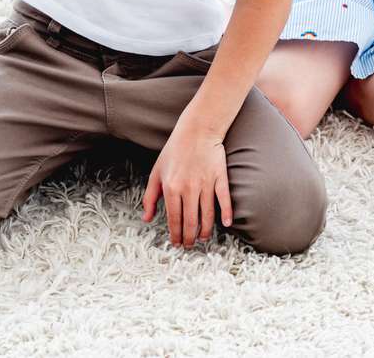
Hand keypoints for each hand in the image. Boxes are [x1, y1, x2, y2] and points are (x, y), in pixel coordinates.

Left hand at [141, 117, 231, 248]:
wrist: (197, 129)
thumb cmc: (175, 150)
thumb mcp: (156, 172)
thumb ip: (150, 197)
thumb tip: (146, 218)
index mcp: (171, 188)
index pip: (174, 220)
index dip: (176, 235)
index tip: (177, 243)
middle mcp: (188, 188)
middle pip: (190, 222)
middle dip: (189, 238)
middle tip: (189, 245)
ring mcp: (205, 183)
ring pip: (207, 215)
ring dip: (204, 231)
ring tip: (202, 238)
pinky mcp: (220, 177)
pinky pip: (224, 199)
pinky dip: (227, 213)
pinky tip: (226, 224)